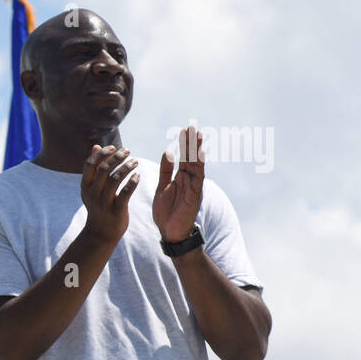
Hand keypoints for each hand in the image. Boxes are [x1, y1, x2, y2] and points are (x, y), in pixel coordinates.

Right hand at [81, 145, 139, 244]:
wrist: (100, 233)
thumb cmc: (98, 206)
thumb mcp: (91, 188)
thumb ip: (94, 167)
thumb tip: (96, 146)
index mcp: (85, 186)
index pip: (90, 164)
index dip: (101, 153)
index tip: (114, 147)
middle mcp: (92, 193)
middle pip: (103, 170)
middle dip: (116, 157)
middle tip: (128, 151)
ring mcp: (103, 202)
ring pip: (115, 179)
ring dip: (127, 167)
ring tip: (135, 161)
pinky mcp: (116, 210)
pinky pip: (125, 193)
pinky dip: (132, 182)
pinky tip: (138, 175)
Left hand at [154, 125, 204, 241]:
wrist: (170, 233)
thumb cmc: (167, 212)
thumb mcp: (162, 187)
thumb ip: (165, 171)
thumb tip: (167, 152)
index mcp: (180, 178)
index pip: (183, 157)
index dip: (183, 144)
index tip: (183, 130)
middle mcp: (189, 180)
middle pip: (191, 158)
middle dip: (191, 143)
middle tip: (192, 126)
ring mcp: (193, 187)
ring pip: (196, 166)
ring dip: (196, 151)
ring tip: (197, 136)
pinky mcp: (195, 196)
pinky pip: (198, 179)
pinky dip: (199, 167)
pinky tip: (199, 155)